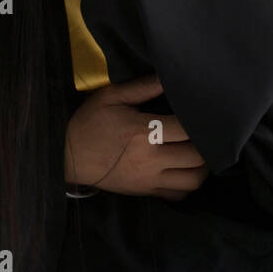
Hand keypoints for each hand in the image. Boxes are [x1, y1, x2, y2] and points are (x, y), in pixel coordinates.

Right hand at [64, 74, 207, 200]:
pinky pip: (179, 195)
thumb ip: (144, 87)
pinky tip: (186, 169)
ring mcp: (149, 179)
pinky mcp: (145, 192)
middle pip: (197, 156)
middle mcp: (150, 159)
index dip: (202, 121)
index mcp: (144, 132)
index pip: (187, 129)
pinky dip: (189, 183)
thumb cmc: (89, 124)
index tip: (207, 113)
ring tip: (200, 151)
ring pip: (193, 179)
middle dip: (208, 144)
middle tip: (208, 132)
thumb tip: (169, 76)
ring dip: (203, 166)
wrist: (64, 158)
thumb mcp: (111, 97)